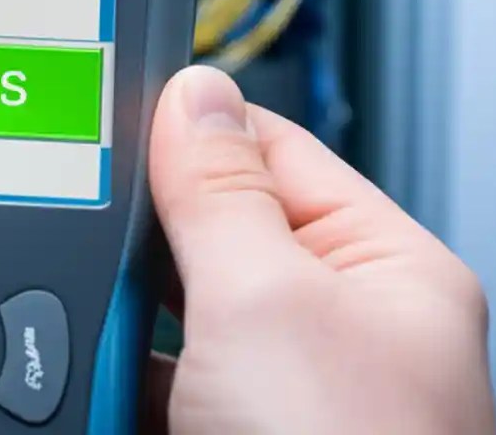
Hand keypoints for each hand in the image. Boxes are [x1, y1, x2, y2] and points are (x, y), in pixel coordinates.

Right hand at [144, 67, 495, 433]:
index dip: (198, 132)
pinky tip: (113, 384)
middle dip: (153, 243)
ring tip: (112, 333)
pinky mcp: (231, 431)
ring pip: (184, 316)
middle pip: (221, 236)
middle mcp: (346, 330)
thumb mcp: (263, 300)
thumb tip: (195, 94)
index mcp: (391, 272)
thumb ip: (222, 191)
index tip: (123, 125)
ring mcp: (285, 390)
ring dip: (133, 317)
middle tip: (104, 249)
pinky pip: (165, 380)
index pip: (280, 153)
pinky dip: (127, 377)